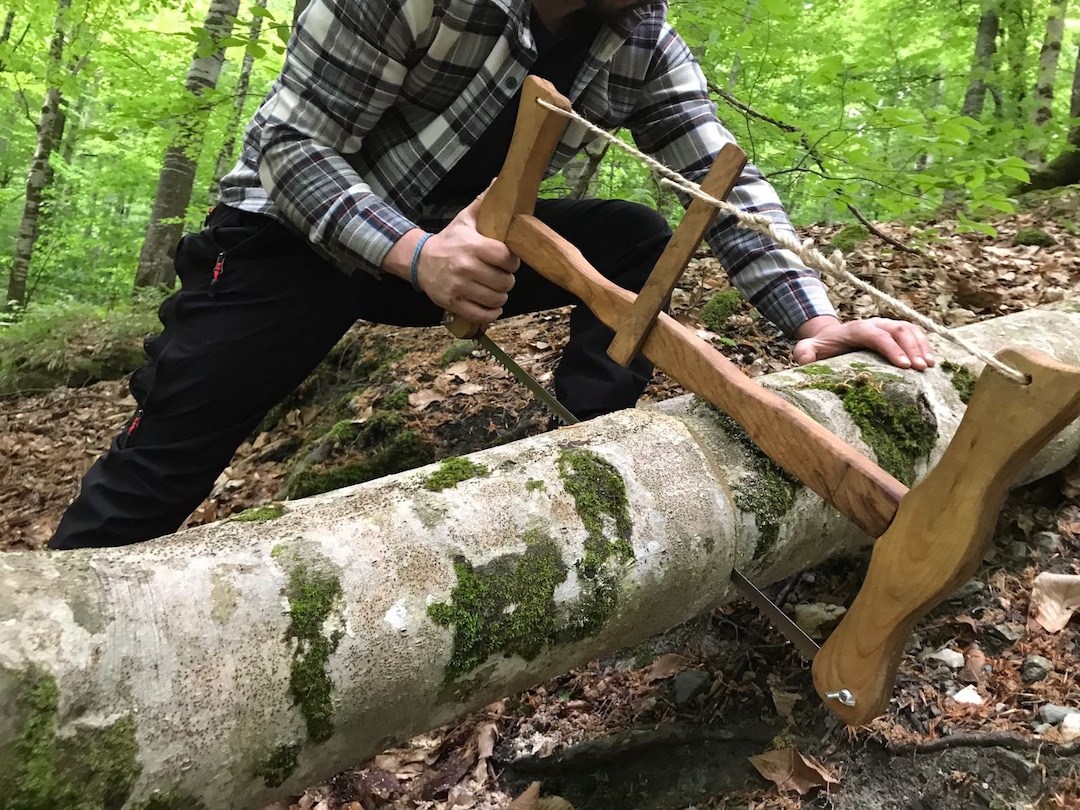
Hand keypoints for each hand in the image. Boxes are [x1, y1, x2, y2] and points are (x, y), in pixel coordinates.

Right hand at [414, 192, 519, 323]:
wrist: (419, 261)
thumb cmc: (449, 240)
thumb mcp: (465, 219)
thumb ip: (484, 201)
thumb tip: (500, 180)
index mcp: (471, 246)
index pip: (505, 258)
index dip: (512, 261)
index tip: (508, 260)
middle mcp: (465, 268)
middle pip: (504, 281)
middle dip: (507, 279)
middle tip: (500, 275)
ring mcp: (458, 288)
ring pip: (496, 299)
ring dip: (500, 296)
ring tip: (495, 288)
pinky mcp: (453, 304)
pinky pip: (482, 315)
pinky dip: (491, 313)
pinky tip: (491, 305)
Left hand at [793, 316, 934, 370]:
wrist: (830, 337)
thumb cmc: (821, 347)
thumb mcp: (807, 349)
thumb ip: (804, 352)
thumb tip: (804, 359)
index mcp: (855, 329)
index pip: (877, 335)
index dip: (891, 349)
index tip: (904, 366)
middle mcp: (874, 323)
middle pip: (898, 330)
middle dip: (912, 348)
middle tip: (921, 369)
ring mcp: (886, 325)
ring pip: (909, 329)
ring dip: (921, 346)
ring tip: (930, 366)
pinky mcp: (895, 331)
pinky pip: (914, 333)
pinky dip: (924, 344)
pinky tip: (931, 361)